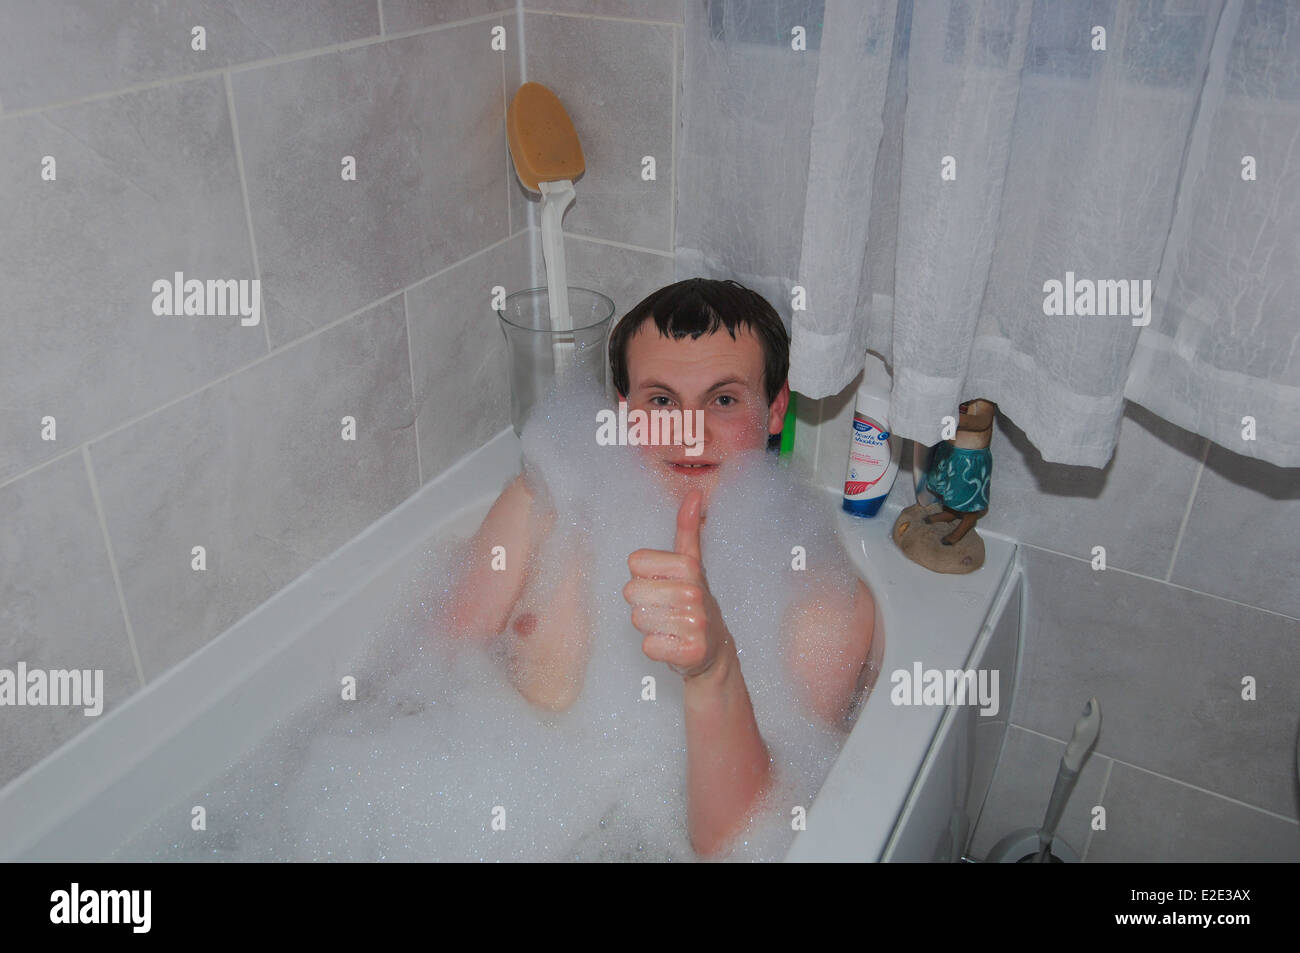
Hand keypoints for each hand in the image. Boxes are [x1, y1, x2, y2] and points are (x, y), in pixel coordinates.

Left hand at [623, 489, 731, 679]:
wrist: (713, 649)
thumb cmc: (693, 602)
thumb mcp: (691, 564)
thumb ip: (687, 529)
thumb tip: (694, 493)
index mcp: (689, 567)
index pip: (634, 563)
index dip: (643, 576)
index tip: (663, 584)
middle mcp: (695, 593)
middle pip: (631, 592)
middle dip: (643, 603)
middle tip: (665, 608)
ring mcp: (694, 624)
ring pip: (637, 619)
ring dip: (649, 626)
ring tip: (669, 626)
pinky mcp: (690, 652)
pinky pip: (648, 646)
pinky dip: (656, 648)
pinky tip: (672, 644)